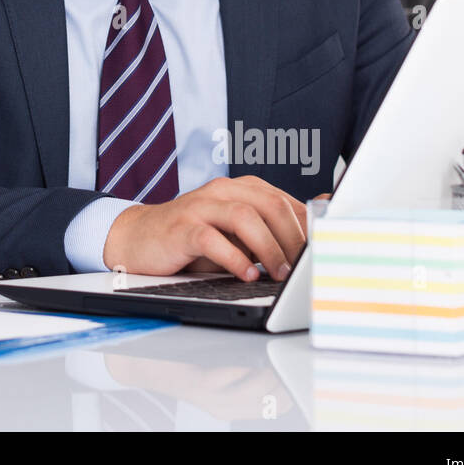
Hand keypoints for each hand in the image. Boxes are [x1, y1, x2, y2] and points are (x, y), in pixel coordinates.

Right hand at [102, 175, 307, 280]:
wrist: (140, 238)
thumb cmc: (196, 238)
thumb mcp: (239, 233)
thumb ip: (274, 225)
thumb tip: (323, 211)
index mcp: (241, 188)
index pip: (286, 202)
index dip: (308, 229)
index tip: (321, 255)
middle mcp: (222, 191)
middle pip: (270, 205)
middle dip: (293, 239)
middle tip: (303, 268)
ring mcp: (200, 206)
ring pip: (245, 216)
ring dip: (268, 248)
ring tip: (279, 274)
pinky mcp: (182, 227)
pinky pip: (212, 239)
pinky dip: (234, 259)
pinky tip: (246, 275)